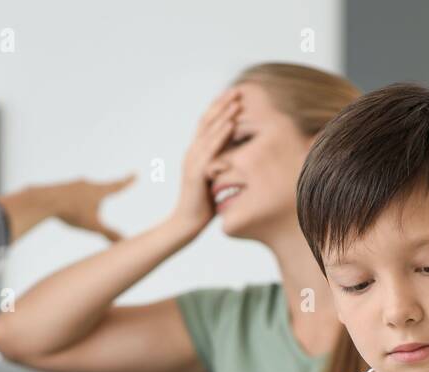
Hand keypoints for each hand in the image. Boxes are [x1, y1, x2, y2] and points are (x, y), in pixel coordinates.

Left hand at [44, 174, 133, 240]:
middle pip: (100, 192)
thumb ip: (109, 234)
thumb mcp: (93, 226)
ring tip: (77, 214)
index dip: (127, 182)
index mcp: (98, 191)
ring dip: (85, 204)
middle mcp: (87, 184)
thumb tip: (125, 243)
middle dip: (102, 198)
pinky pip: (70, 196)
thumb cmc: (72, 213)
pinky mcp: (61, 187)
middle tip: (101, 200)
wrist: (45, 201)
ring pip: (84, 195)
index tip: (134, 175)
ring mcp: (74, 184)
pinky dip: (72, 204)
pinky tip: (63, 210)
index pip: (117, 186)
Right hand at [168, 86, 242, 236]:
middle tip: (238, 90)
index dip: (220, 108)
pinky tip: (232, 124)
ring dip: (224, 114)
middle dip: (223, 104)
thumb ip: (224, 164)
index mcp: (196, 153)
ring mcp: (192, 161)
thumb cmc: (204, 205)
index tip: (235, 95)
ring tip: (238, 101)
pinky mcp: (196, 172)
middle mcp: (192, 152)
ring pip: (208, 132)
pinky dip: (221, 135)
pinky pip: (210, 149)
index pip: (207, 124)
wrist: (187, 224)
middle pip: (207, 121)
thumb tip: (241, 156)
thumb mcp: (216, 179)